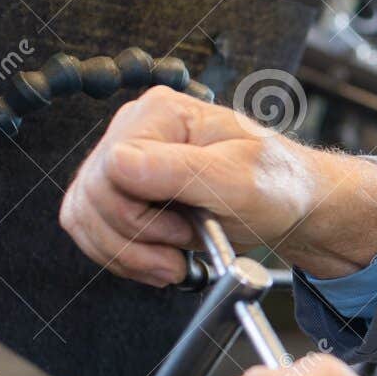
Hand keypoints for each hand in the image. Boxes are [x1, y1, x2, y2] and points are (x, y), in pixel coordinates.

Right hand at [59, 85, 376, 285]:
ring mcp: (124, 160)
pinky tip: (157, 261)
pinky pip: (92, 228)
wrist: (291, 204)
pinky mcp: (122, 191)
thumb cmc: (277, 185)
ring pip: (84, 216)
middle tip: (179, 256)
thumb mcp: (241, 180)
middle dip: (134, 240)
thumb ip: (182, 171)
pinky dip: (121, 256)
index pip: (111, 167)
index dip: (139, 213)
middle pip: (92, 195)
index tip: (182, 233)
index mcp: (162, 113)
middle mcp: (135, 130)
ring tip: (172, 262)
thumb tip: (118, 163)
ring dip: (127, 253)